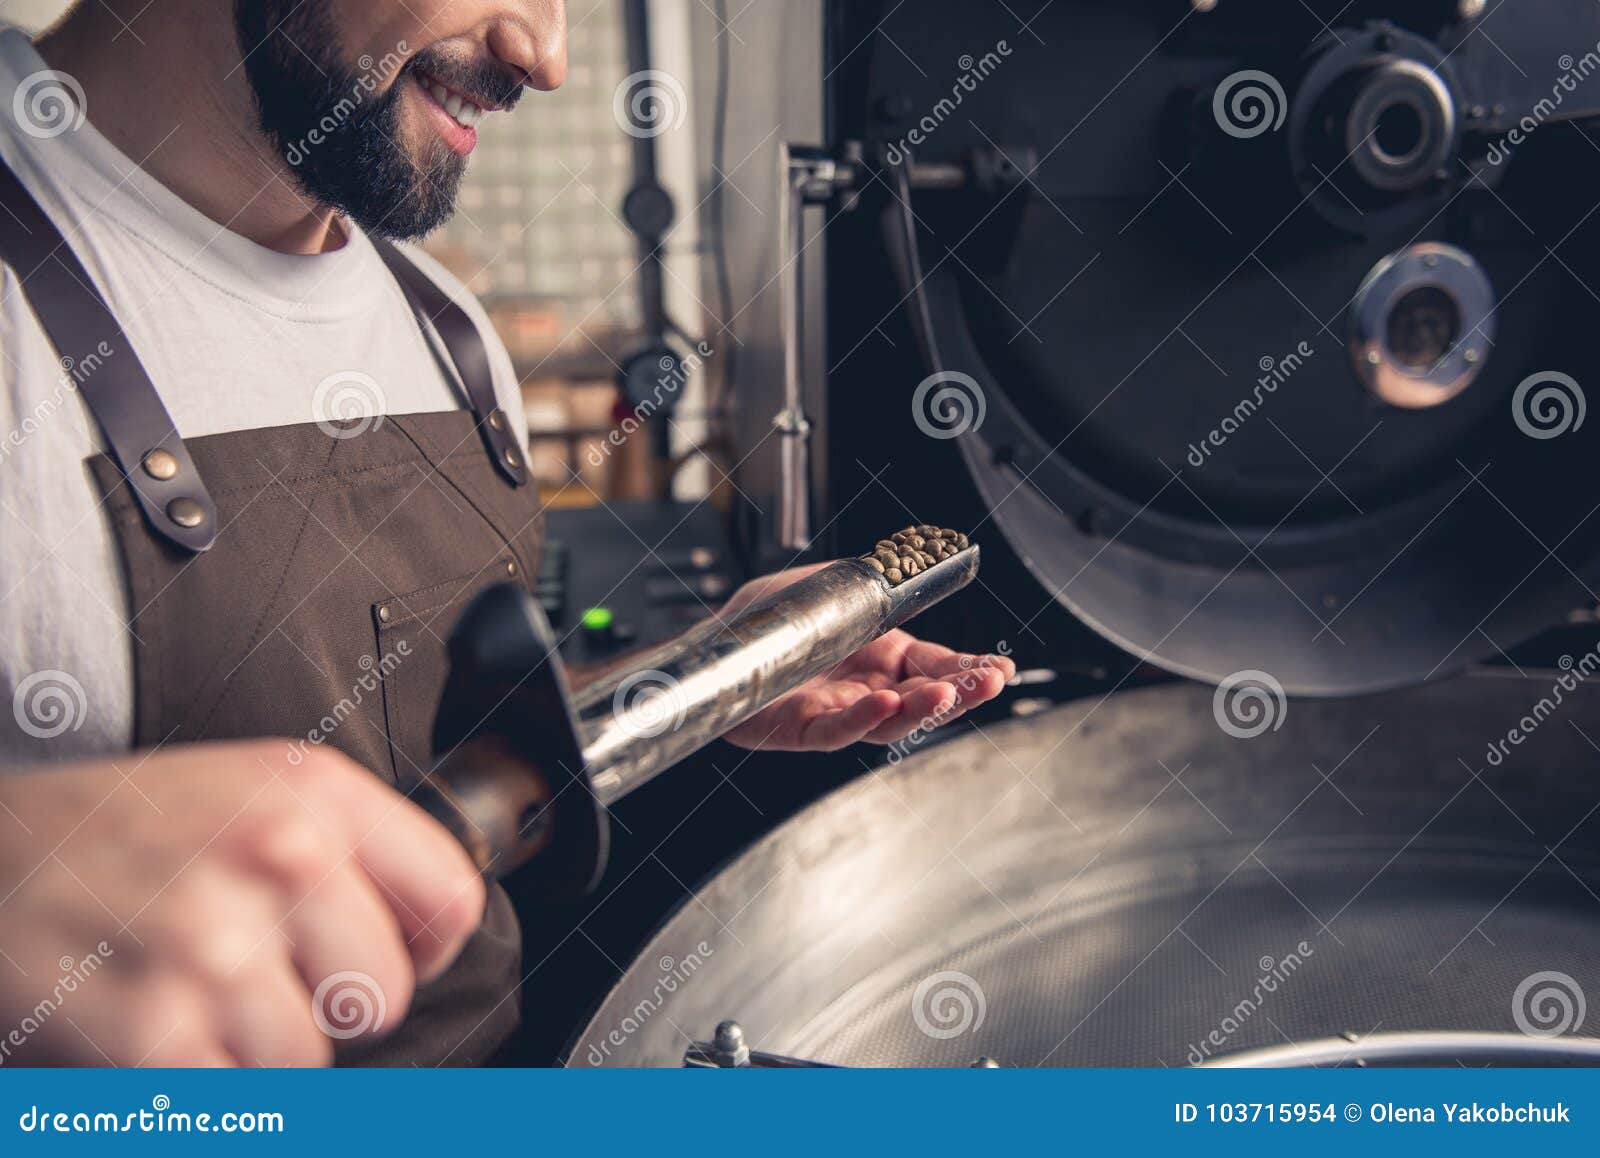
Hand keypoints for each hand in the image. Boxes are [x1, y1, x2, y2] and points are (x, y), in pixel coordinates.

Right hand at [0, 741, 483, 1066]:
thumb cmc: (119, 826)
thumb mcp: (252, 786)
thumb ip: (351, 844)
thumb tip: (433, 933)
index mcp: (315, 793)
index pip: (451, 898)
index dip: (424, 943)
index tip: (388, 951)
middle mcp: (280, 857)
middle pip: (385, 994)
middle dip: (328, 1003)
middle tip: (255, 973)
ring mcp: (218, 947)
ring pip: (308, 1057)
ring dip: (252, 1046)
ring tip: (186, 989)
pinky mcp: (157, 1035)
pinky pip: (238, 1099)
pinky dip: (198, 1082)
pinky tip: (153, 1026)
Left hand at [720, 564, 1014, 751]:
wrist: (715, 638)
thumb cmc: (769, 618)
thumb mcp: (830, 588)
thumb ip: (870, 584)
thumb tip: (910, 568)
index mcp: (882, 654)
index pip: (936, 665)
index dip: (970, 669)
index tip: (1000, 668)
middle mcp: (867, 686)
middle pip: (923, 698)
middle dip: (961, 691)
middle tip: (989, 682)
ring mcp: (839, 710)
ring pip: (890, 721)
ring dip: (921, 710)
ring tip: (946, 694)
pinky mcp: (803, 729)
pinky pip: (837, 730)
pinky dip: (862, 719)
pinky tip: (884, 704)